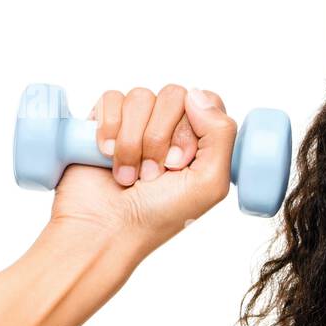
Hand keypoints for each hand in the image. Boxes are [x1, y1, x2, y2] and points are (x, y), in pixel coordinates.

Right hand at [48, 84, 236, 252]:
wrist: (105, 229)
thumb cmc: (159, 215)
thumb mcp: (210, 183)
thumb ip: (220, 134)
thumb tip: (197, 95)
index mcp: (201, 140)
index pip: (207, 101)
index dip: (192, 128)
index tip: (179, 163)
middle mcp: (170, 127)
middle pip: (174, 95)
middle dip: (160, 138)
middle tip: (152, 175)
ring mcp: (136, 122)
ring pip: (141, 97)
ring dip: (133, 142)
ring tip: (129, 175)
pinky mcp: (104, 121)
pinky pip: (111, 98)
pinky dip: (109, 129)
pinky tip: (106, 156)